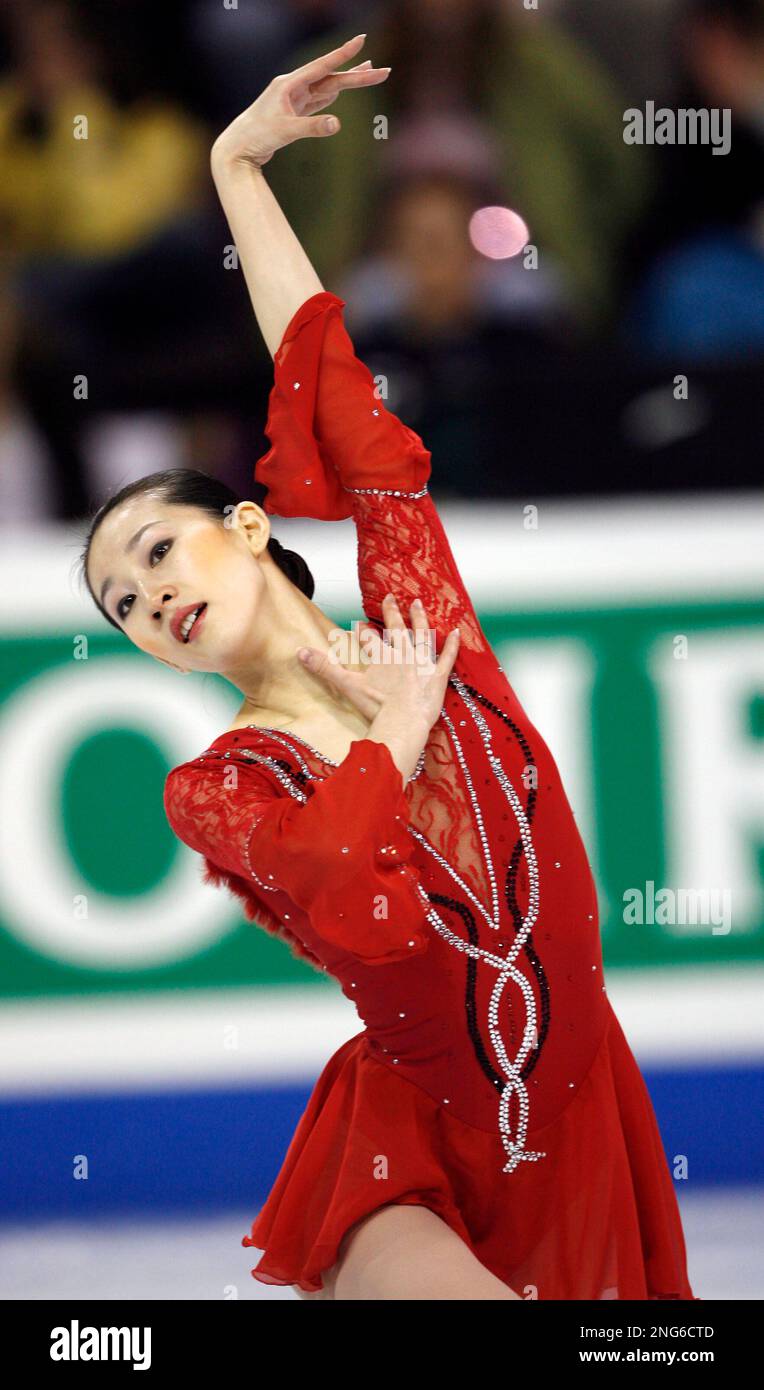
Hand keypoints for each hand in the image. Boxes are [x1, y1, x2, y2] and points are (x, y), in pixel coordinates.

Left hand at [210, 33, 389, 170]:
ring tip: (370, 70)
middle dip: (358, 74)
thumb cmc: (257, 137)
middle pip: (332, 78)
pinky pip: (319, 100)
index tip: (361, 40)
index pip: (323, 66)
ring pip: (328, 87)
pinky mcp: (295, 111)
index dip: (343, 54)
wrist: (238, 149)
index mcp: (289, 84)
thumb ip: (313, 128)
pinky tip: (342, 88)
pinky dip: (334, 94)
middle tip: (384, 70)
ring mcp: (295, 99)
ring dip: (349, 80)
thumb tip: (338, 124)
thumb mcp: (286, 132)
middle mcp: (293, 87)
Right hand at [297, 593, 460, 732]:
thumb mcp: (347, 686)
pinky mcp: (439, 675)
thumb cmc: (376, 706)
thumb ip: (324, 668)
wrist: (402, 720)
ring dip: (420, 619)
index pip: (369, 639)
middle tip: (392, 597)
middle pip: (397, 629)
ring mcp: (422, 663)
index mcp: (381, 656)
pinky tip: (458, 632)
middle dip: (393, 613)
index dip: (363, 631)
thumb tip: (299, 652)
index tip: (359, 623)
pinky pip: (447, 657)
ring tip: (418, 604)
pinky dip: (453, 645)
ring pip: (422, 635)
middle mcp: (402, 653)